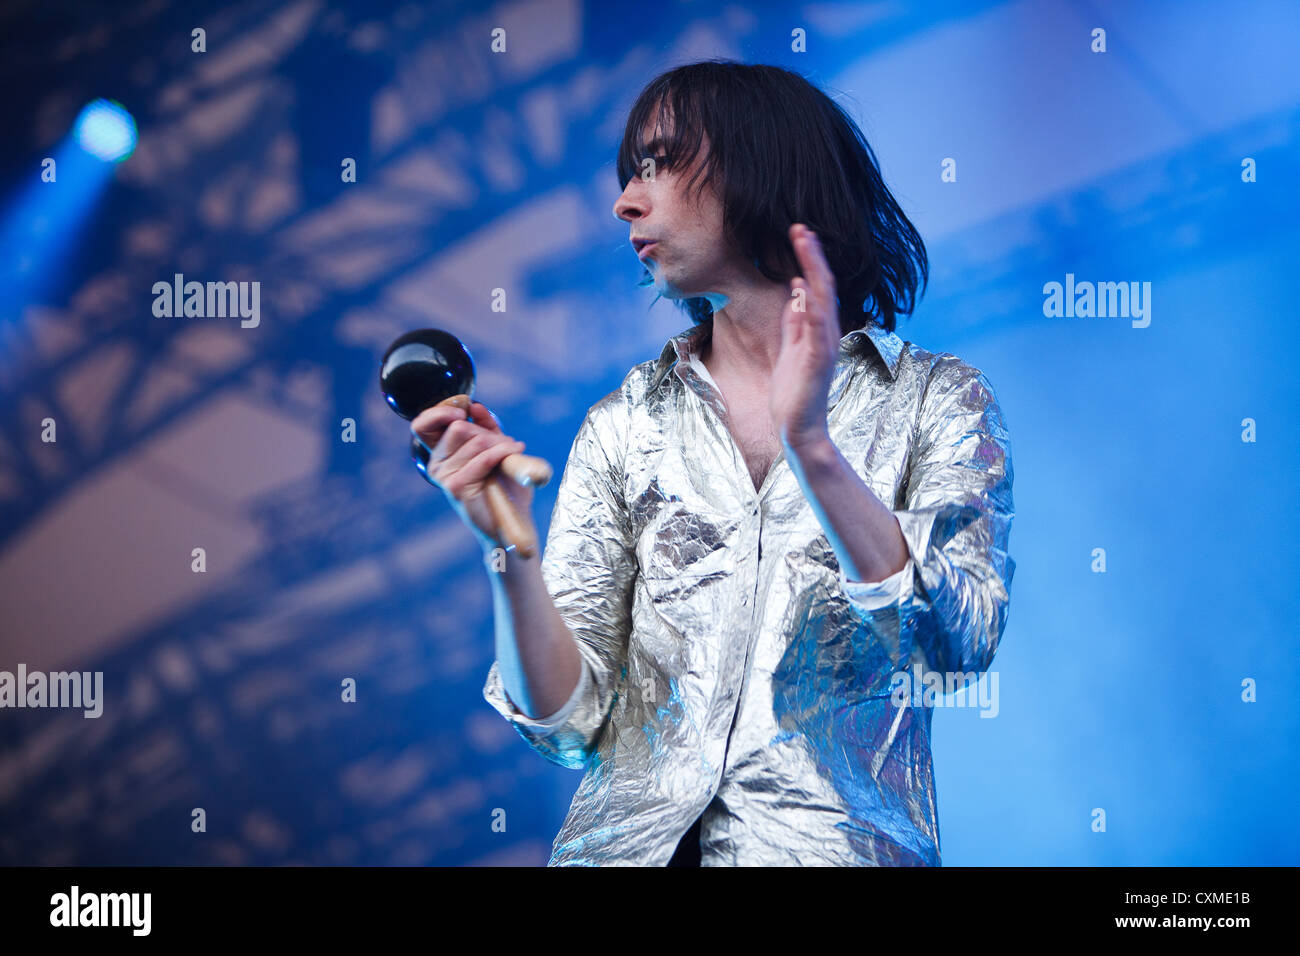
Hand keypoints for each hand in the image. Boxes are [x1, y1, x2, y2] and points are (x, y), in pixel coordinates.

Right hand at [410, 400, 532, 551]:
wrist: (511, 521)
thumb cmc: (503, 485)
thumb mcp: (495, 448)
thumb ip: (485, 427)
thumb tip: (476, 407)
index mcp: (440, 454)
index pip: (421, 425)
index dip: (440, 412)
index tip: (464, 411)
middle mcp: (436, 464)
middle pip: (457, 427)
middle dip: (486, 431)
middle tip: (505, 442)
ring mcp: (444, 476)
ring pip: (474, 440)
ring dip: (500, 443)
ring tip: (513, 451)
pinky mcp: (456, 486)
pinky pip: (484, 457)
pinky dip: (503, 451)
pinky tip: (515, 451)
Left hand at [770, 223, 838, 456]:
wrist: (799, 427)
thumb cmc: (794, 392)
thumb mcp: (790, 349)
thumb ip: (795, 322)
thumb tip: (796, 292)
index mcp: (820, 329)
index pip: (817, 287)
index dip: (809, 260)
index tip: (798, 234)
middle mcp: (828, 332)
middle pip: (824, 285)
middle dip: (812, 255)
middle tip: (800, 227)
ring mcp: (825, 344)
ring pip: (823, 298)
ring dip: (814, 268)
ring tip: (803, 241)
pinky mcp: (818, 359)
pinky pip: (817, 326)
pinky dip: (812, 304)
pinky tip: (804, 283)